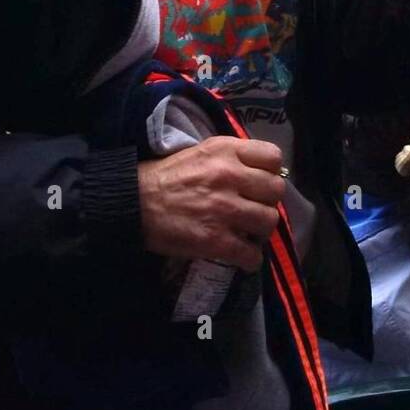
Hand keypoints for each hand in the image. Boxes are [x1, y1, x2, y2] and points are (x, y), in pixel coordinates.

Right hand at [138, 136, 284, 271]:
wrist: (133, 202)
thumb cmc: (168, 176)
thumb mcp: (204, 151)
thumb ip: (234, 157)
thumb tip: (263, 173)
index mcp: (227, 151)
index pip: (274, 158)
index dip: (271, 172)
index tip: (261, 183)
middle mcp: (230, 176)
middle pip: (276, 191)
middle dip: (267, 202)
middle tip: (255, 210)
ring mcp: (224, 209)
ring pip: (268, 221)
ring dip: (261, 231)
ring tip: (248, 233)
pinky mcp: (215, 240)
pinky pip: (250, 254)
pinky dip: (250, 259)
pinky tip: (242, 256)